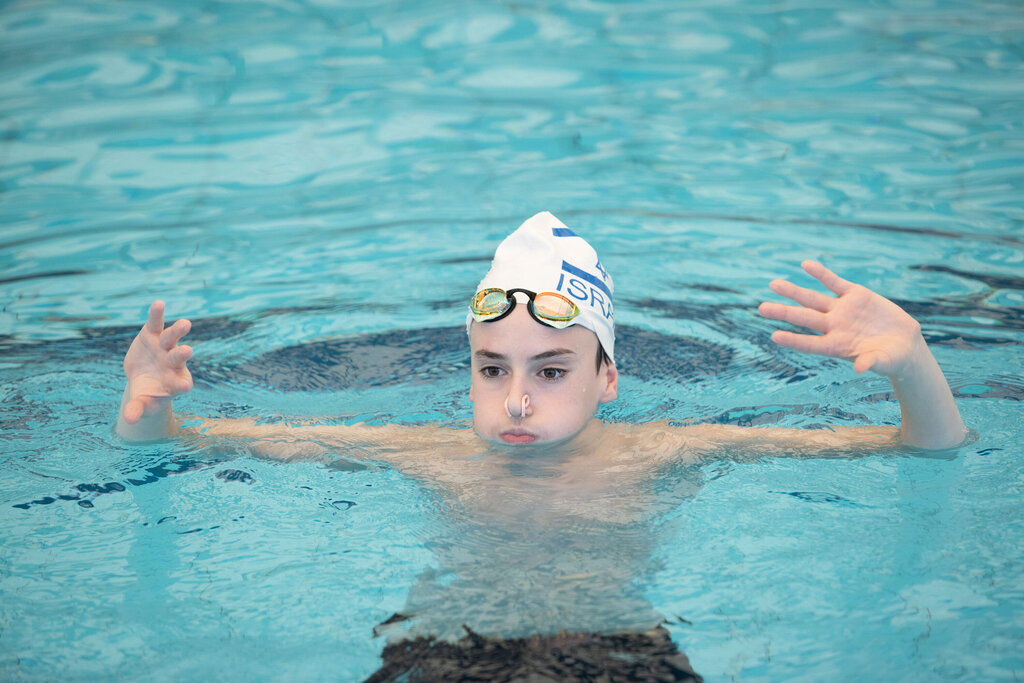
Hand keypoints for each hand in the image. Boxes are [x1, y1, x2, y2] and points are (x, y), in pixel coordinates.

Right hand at [122, 301, 192, 423]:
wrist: (144, 378)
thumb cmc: (147, 394)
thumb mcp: (142, 404)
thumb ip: (137, 410)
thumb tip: (129, 420)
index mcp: (174, 382)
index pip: (181, 384)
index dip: (182, 386)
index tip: (185, 387)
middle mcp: (173, 364)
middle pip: (179, 358)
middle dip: (183, 354)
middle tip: (189, 350)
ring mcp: (164, 348)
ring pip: (172, 338)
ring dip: (178, 331)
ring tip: (186, 323)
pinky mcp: (152, 335)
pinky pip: (156, 323)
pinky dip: (157, 314)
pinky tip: (159, 303)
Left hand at [758, 261, 924, 377]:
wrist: (904, 343)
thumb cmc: (892, 358)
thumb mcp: (883, 362)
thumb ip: (871, 363)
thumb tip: (860, 368)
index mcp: (837, 346)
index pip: (810, 343)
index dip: (793, 340)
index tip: (774, 336)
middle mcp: (834, 327)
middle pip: (804, 318)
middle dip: (783, 312)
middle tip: (761, 308)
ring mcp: (842, 310)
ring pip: (813, 298)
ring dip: (793, 291)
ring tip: (773, 284)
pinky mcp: (855, 295)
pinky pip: (834, 282)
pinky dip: (821, 274)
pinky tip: (805, 265)